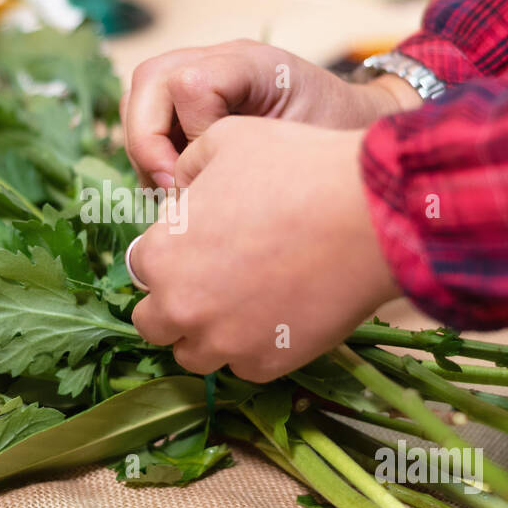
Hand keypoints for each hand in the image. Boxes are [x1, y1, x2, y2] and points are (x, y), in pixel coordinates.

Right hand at [121, 39, 419, 188]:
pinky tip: (179, 181)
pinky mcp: (191, 99)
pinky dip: (152, 152)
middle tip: (172, 188)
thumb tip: (184, 190)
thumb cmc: (337, 141)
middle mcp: (220, 58)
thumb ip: (245, 155)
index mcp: (254, 63)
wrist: (358, 131)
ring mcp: (202, 72)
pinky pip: (148, 115)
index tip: (211, 173)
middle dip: (146, 142)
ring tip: (173, 189)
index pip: (190, 82)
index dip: (191, 134)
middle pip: (147, 80)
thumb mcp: (302, 147)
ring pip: (138, 98)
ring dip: (143, 149)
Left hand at [128, 116, 400, 381]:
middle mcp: (180, 307)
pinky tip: (277, 316)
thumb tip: (183, 187)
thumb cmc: (295, 168)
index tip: (193, 248)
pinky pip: (245, 366)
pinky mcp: (266, 364)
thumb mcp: (225, 140)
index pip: (139, 269)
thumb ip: (188, 167)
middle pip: (155, 323)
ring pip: (194, 354)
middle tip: (212, 282)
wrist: (368, 216)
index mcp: (159, 255)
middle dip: (175, 304)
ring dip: (207, 334)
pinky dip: (253, 347)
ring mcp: (223, 342)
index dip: (167, 256)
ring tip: (242, 305)